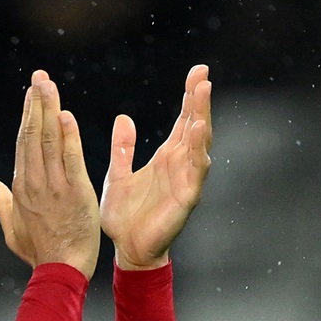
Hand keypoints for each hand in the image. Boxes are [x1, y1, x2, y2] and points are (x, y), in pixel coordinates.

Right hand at [0, 70, 102, 274]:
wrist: (61, 270)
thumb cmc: (39, 252)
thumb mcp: (13, 229)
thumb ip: (2, 202)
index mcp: (21, 188)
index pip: (23, 143)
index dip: (28, 115)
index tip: (31, 94)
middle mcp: (34, 182)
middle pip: (32, 134)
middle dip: (36, 102)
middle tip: (39, 76)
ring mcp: (53, 187)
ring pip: (48, 140)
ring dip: (48, 109)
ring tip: (48, 84)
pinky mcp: (75, 192)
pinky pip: (70, 159)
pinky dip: (67, 136)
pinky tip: (64, 115)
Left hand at [101, 64, 213, 270]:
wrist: (127, 249)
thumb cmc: (125, 217)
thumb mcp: (117, 175)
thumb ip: (122, 148)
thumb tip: (123, 118)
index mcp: (166, 157)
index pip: (182, 120)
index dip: (190, 96)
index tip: (197, 71)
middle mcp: (180, 164)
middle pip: (195, 125)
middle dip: (200, 100)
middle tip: (203, 74)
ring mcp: (186, 180)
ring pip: (199, 144)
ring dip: (202, 119)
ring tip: (202, 94)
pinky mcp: (186, 197)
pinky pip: (196, 171)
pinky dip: (198, 151)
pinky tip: (197, 131)